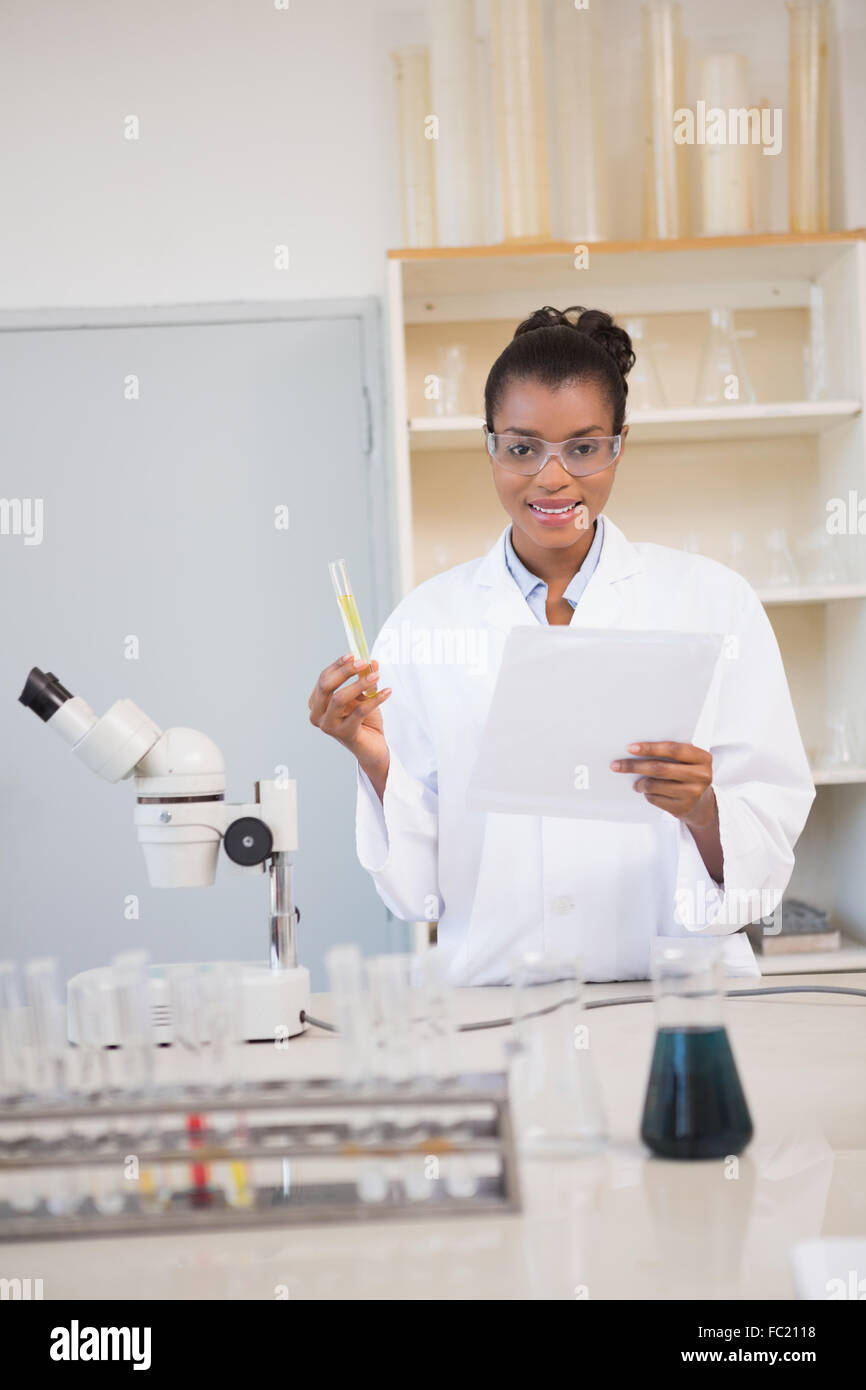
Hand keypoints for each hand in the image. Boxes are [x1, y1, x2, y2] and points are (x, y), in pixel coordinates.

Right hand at [308, 654, 390, 773]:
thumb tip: (371, 661)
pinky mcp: (344, 735)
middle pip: (326, 686)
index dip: (338, 665)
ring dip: (359, 684)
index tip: (354, 654)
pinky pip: (359, 712)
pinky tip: (387, 692)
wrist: (372, 747)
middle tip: (363, 662)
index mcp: (317, 703)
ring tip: (376, 676)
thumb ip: (363, 678)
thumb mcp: (362, 695)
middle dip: (345, 672)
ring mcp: (329, 727)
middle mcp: (317, 715)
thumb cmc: (364, 720)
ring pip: (339, 699)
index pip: (324, 678)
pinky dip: (374, 700)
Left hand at [610, 741, 716, 827]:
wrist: (702, 805)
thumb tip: (636, 749)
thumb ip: (672, 753)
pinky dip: (648, 794)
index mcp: (703, 758)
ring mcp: (693, 793)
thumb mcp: (688, 761)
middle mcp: (701, 776)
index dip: (650, 748)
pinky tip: (648, 792)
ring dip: (640, 783)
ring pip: (655, 785)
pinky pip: (656, 799)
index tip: (630, 748)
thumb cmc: (689, 775)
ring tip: (636, 783)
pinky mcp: (683, 808)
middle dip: (635, 766)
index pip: (673, 749)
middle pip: (660, 768)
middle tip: (617, 765)